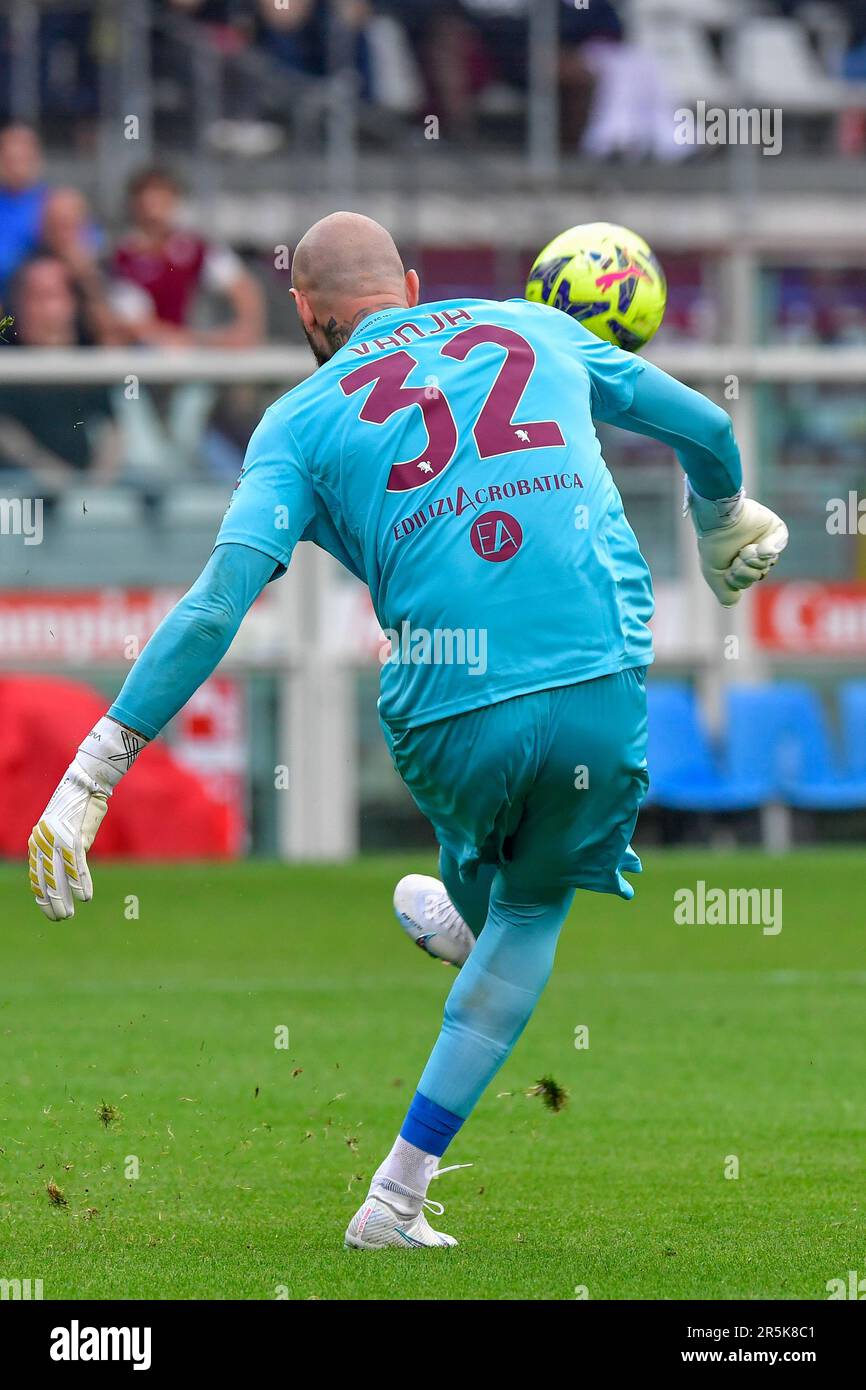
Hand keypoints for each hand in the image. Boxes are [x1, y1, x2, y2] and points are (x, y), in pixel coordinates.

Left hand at [28, 717, 145, 921]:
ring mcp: (58, 840)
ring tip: (68, 914)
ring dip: (64, 898)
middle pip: (44, 880)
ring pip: (58, 877)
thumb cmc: (77, 806)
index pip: (35, 876)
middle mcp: (43, 842)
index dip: (42, 896)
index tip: (49, 911)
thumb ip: (60, 847)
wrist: (86, 781)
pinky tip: (85, 897)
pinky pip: (76, 866)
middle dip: (51, 902)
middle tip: (59, 918)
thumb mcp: (63, 829)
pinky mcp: (75, 837)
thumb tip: (64, 867)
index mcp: (37, 841)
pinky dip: (81, 883)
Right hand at [686, 485, 788, 606]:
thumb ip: (725, 592)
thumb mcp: (713, 575)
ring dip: (755, 560)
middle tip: (737, 559)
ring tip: (745, 550)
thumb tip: (731, 604)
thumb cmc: (713, 545)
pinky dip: (770, 548)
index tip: (729, 570)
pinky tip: (760, 548)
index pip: (748, 580)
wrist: (719, 520)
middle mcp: (752, 552)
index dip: (739, 579)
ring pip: (769, 561)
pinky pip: (780, 544)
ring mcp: (764, 540)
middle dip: (747, 570)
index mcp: (738, 561)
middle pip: (760, 573)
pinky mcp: (774, 528)